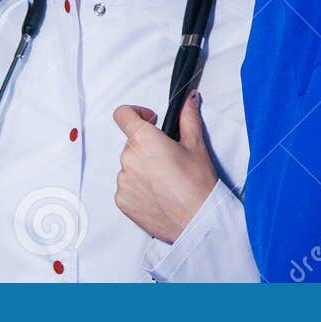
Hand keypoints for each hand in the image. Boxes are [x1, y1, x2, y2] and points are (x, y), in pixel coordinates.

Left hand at [112, 92, 216, 243]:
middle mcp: (128, 158)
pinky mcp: (122, 201)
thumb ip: (188, 118)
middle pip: (131, 143)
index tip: (150, 121)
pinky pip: (125, 187)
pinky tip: (158, 195)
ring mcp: (123, 181)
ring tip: (165, 182)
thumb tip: (189, 99)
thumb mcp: (196, 146)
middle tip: (168, 160)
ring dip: (142, 168)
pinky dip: (138, 188)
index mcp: (144, 139)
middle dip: (146, 147)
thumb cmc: (199, 185)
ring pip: (128, 166)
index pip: (122, 114)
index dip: (135, 113)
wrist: (199, 222)